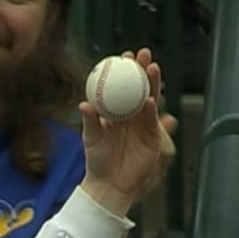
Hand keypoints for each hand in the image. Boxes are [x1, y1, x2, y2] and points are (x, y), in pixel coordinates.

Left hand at [78, 48, 170, 216]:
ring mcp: (144, 124)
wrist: (110, 184)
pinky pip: (153, 120)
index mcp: (116, 110)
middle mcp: (132, 114)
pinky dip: (152, 109)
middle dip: (144, 69)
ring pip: (151, 98)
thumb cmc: (97, 160)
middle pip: (140, 87)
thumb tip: (84, 104)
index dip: (124, 70)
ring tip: (152, 68)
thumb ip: (89, 121)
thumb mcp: (90, 138)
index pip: (122, 85)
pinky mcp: (154, 137)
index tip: (123, 56)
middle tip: (144, 53)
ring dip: (153, 82)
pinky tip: (150, 99)